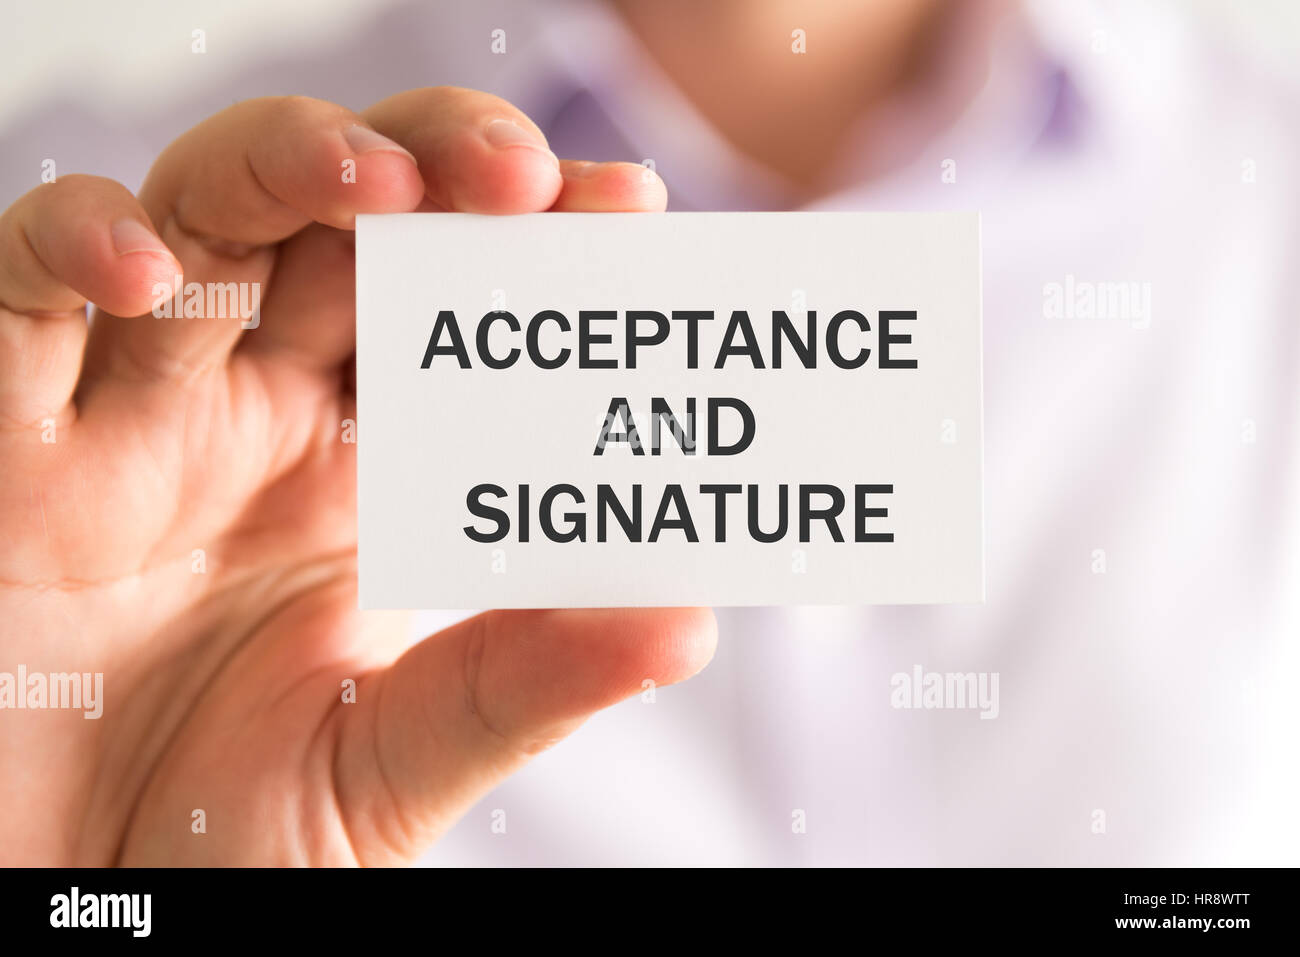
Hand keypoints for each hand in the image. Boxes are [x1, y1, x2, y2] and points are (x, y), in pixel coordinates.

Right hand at [0, 89, 715, 864]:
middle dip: (434, 169)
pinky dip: (74, 247)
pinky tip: (149, 264)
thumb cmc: (220, 845)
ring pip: (201, 215)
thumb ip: (521, 683)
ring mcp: (125, 420)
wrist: (75, 916)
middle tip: (521, 176)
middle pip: (345, 226)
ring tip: (382, 178)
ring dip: (288, 165)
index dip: (529, 251)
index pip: (454, 318)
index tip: (624, 209)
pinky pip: (19, 298)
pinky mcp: (0, 448)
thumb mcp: (390, 767)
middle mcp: (249, 419)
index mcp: (356, 479)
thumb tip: (683, 622)